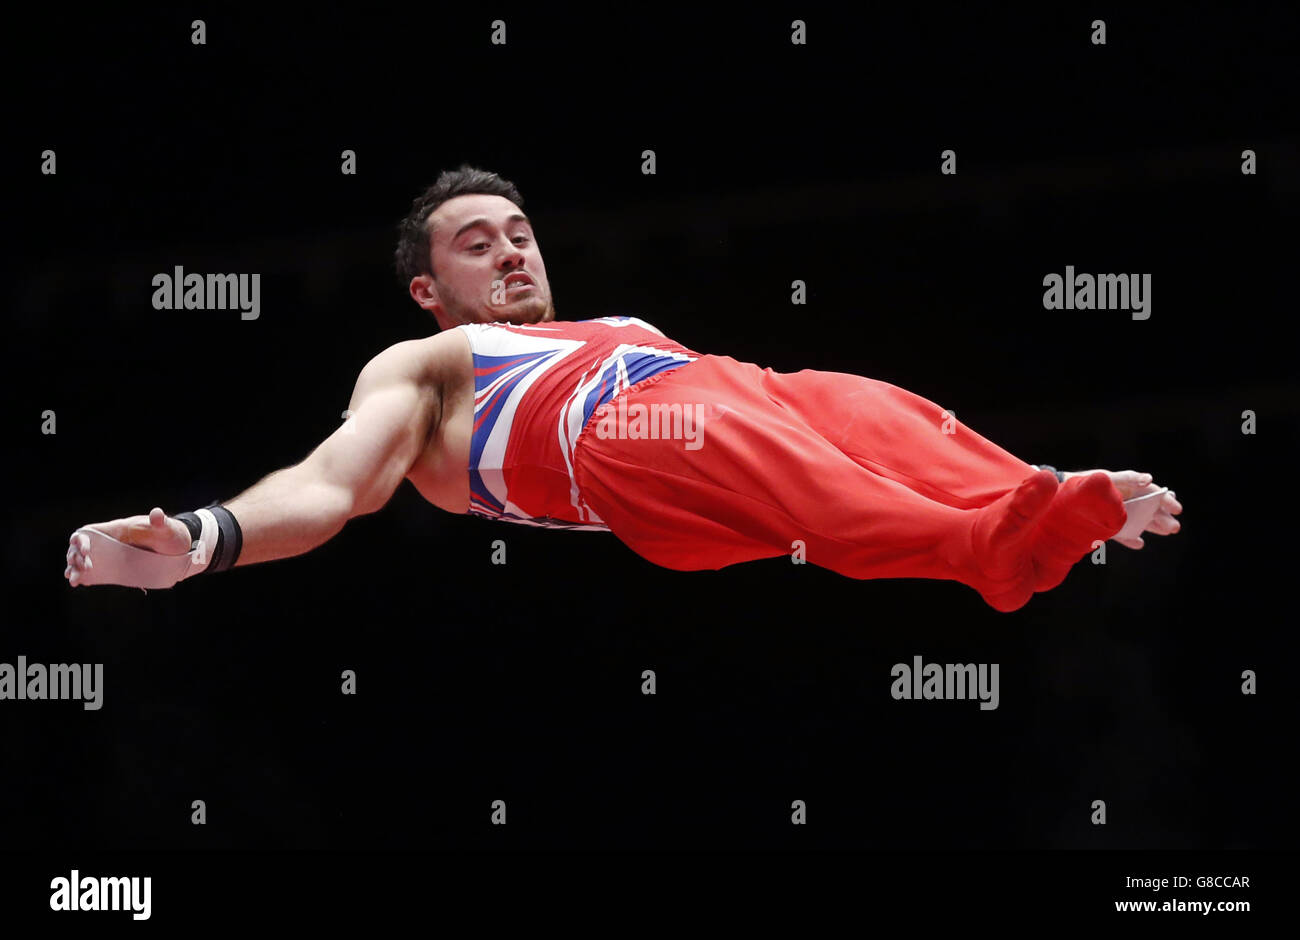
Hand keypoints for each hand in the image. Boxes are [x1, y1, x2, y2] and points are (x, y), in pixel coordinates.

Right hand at [65, 507, 191, 586]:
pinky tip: (78, 582)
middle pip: (80, 548)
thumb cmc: (170, 534)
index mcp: (116, 530)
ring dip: (75, 568)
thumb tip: (156, 514)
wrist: (180, 550)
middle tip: (86, 567)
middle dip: (75, 557)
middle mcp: (109, 543)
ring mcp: (111, 556)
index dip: (80, 540)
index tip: (85, 551)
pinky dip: (83, 576)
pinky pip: (95, 572)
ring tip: (74, 579)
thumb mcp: (166, 528)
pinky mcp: (116, 569)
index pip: (88, 532)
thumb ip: (160, 523)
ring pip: (84, 561)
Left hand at [1060, 469, 1181, 549]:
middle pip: (1149, 508)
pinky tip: (1139, 543)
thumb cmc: (1087, 481)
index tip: (1177, 509)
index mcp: (1128, 486)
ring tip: (1168, 532)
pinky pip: (1122, 533)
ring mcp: (1117, 512)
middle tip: (1175, 527)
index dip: (1165, 500)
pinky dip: (1130, 539)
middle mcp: (1126, 499)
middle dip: (1163, 517)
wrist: (1062, 493)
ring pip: (1140, 520)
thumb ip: (1127, 478)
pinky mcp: (1107, 525)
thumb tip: (1148, 479)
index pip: (1152, 492)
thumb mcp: (1108, 478)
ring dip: (1153, 526)